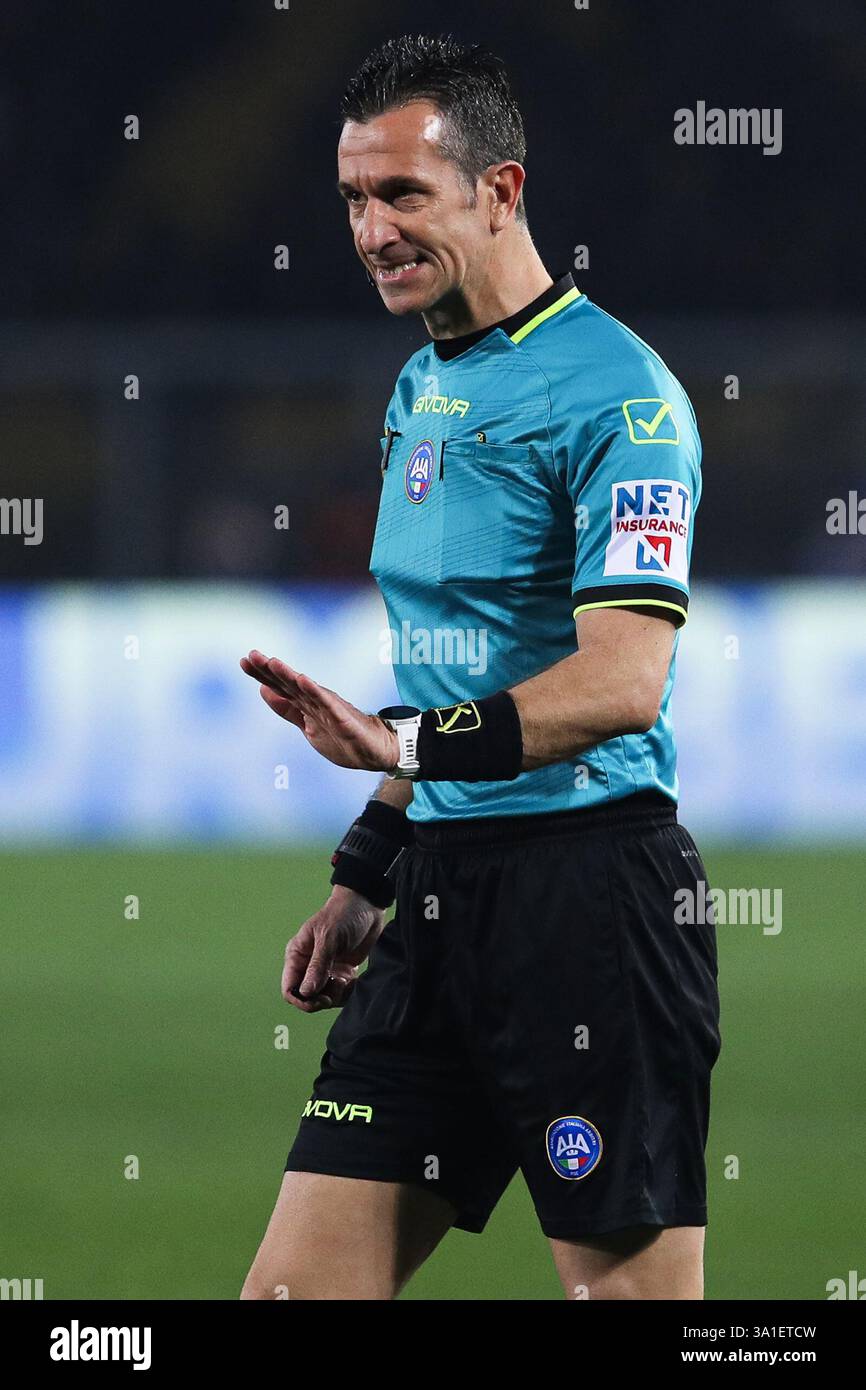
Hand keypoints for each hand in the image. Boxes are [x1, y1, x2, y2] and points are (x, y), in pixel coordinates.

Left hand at [240, 650, 399, 772]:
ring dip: (290, 675)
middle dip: (271, 670)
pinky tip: (304, 680)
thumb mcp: (307, 726)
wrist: (376, 752)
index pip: (281, 687)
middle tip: (252, 654)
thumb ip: (286, 709)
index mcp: (306, 704)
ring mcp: (331, 709)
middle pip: (290, 684)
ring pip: (306, 690)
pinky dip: (316, 692)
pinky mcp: (345, 719)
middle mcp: (316, 701)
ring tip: (274, 662)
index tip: (243, 661)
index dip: (262, 674)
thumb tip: (262, 689)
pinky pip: (329, 704)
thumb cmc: (343, 738)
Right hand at [281, 886, 386, 1012]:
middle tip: (338, 986)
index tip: (321, 998)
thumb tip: (306, 992)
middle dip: (322, 999)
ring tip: (347, 979)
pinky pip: (342, 993)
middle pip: (307, 997)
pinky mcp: (343, 972)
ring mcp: (327, 970)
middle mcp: (309, 966)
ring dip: (337, 995)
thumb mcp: (328, 938)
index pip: (290, 989)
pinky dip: (349, 992)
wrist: (368, 905)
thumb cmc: (343, 914)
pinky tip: (355, 980)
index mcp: (298, 956)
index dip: (302, 1000)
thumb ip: (318, 965)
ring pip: (326, 998)